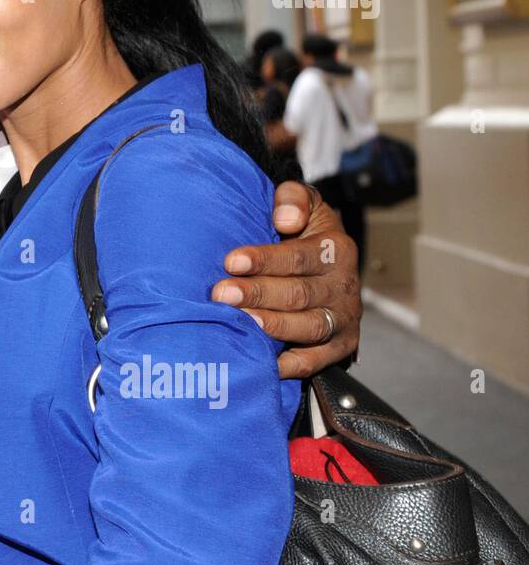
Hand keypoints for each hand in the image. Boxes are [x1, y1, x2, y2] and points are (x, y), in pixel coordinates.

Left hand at [210, 181, 361, 378]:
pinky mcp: (341, 346)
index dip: (265, 259)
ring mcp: (343, 318)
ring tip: (241, 323)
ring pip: (308, 326)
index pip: (299, 256)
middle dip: (257, 294)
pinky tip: (266, 364)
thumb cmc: (301, 229)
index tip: (231, 261)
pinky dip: (293, 365)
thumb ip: (294, 199)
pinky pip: (317, 360)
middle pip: (299, 293)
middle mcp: (343, 285)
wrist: (327, 260)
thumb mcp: (304, 203)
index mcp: (334, 248)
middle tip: (221, 295)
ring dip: (273, 326)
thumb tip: (285, 218)